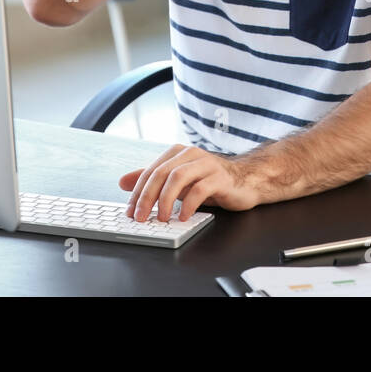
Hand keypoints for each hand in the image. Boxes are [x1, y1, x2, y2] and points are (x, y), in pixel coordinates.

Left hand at [120, 144, 260, 221]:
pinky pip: (200, 189)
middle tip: (140, 217)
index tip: (130, 211)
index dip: (138, 192)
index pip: (151, 171)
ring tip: (162, 218)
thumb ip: (153, 180)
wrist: (246, 180)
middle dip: (148, 197)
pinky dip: (189, 204)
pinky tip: (183, 216)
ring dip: (166, 200)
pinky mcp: (220, 178)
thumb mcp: (178, 181)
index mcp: (178, 153)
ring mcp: (207, 164)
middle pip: (162, 173)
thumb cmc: (210, 181)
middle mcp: (191, 154)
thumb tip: (123, 182)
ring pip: (179, 178)